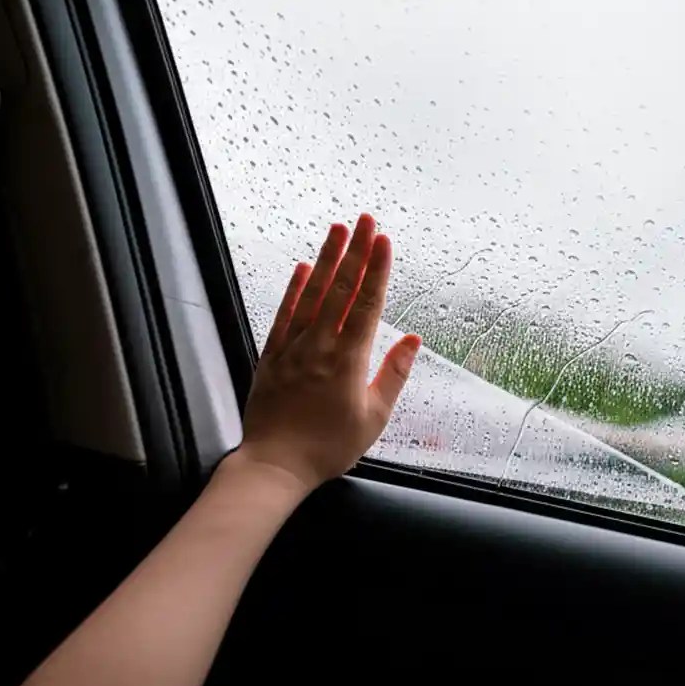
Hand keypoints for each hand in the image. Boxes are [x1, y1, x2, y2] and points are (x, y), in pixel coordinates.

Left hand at [236, 213, 421, 492]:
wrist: (275, 466)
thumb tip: (413, 339)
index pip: (366, 305)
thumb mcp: (373, 418)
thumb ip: (393, 375)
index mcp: (348, 361)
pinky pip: (284, 314)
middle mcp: (319, 346)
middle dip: (356, 251)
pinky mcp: (271, 356)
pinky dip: (294, 289)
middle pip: (340, 290)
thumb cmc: (328, 447)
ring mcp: (292, 348)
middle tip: (365, 219)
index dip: (377, 270)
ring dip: (327, 259)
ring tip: (338, 229)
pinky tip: (304, 268)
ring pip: (312, 294)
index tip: (385, 241)